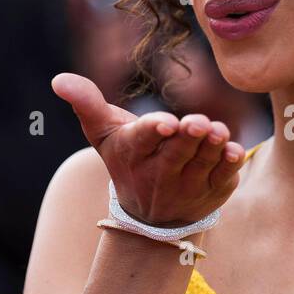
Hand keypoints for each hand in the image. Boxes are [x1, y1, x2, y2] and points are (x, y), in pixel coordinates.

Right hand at [51, 72, 243, 227]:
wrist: (151, 214)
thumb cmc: (128, 158)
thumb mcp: (104, 133)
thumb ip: (86, 103)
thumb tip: (59, 79)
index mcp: (133, 154)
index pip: (142, 140)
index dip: (154, 131)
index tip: (167, 122)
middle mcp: (159, 174)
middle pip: (176, 153)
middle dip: (188, 137)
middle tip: (198, 123)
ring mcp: (188, 186)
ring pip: (202, 164)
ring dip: (212, 148)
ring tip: (218, 131)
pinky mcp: (214, 191)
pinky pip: (224, 177)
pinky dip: (230, 165)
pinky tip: (234, 150)